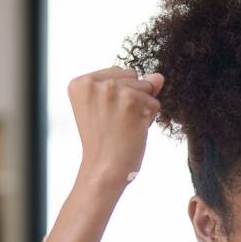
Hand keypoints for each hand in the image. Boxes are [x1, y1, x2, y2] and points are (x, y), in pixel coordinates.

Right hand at [68, 67, 163, 191]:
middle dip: (132, 98)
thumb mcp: (110, 109)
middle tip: (115, 123)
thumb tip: (159, 76)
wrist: (104, 170)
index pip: (117, 72)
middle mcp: (94, 82)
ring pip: (146, 88)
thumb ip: (132, 86)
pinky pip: (154, 103)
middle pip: (133, 75)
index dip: (119, 95)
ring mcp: (113, 90)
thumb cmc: (105, 143)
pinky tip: (132, 131)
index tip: (105, 116)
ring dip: (142, 108)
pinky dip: (149, 119)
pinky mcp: (131, 100)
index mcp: (80, 82)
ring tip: (124, 126)